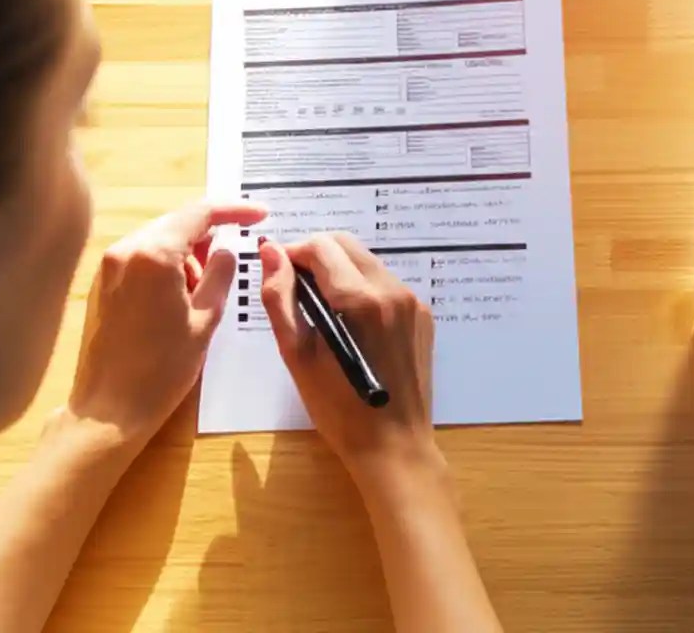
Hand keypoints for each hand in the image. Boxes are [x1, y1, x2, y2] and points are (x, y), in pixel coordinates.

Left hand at [64, 201, 266, 448]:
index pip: (200, 214)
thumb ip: (220, 274)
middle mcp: (126, 250)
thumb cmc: (162, 369)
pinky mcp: (102, 283)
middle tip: (233, 258)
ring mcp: (108, 265)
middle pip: (176, 222)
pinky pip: (141, 258)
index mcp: (154, 254)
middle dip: (208, 234)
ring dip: (186, 254)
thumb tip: (225, 250)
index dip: (234, 210)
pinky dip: (166, 266)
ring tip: (203, 293)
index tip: (260, 215)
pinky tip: (179, 296)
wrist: (109, 409)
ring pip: (159, 240)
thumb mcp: (206, 319)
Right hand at [258, 232, 438, 482]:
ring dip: (340, 273)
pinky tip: (351, 325)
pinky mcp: (423, 317)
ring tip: (322, 311)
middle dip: (316, 256)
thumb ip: (280, 298)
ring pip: (367, 263)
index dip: (293, 253)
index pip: (321, 247)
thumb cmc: (338, 409)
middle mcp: (392, 291)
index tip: (278, 274)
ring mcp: (413, 303)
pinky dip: (363, 291)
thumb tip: (270, 253)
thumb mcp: (297, 355)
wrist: (393, 446)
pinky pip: (386, 286)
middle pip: (347, 246)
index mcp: (360, 300)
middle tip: (295, 289)